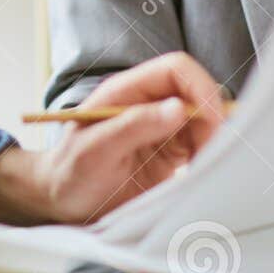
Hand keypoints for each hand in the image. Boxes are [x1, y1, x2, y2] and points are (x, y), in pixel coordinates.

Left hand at [0, 52, 228, 225]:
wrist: (60, 202)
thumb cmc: (69, 174)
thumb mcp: (94, 151)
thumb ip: (134, 126)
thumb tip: (179, 108)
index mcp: (127, 91)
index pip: (176, 70)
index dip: (200, 88)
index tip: (213, 120)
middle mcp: (148, 103)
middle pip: (197, 93)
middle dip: (212, 119)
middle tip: (209, 154)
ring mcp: (161, 127)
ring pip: (204, 120)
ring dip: (212, 141)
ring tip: (202, 170)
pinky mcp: (170, 152)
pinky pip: (201, 145)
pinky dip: (208, 157)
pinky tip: (198, 176)